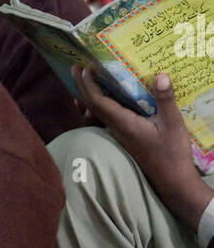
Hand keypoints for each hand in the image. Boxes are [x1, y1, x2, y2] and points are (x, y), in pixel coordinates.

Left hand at [73, 67, 212, 230]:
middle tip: (75, 66)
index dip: (89, 83)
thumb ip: (165, 99)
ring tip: (83, 79)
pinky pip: (105, 119)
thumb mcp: (172, 124)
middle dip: (82, 85)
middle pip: (91, 105)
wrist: (171, 182)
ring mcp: (118, 134)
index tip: (85, 66)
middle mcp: (116, 129)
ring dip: (88, 95)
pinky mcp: (123, 138)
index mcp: (123, 123)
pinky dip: (98, 106)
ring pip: (96, 113)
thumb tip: (160, 75)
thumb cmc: (172, 154)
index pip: (98, 101)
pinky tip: (102, 101)